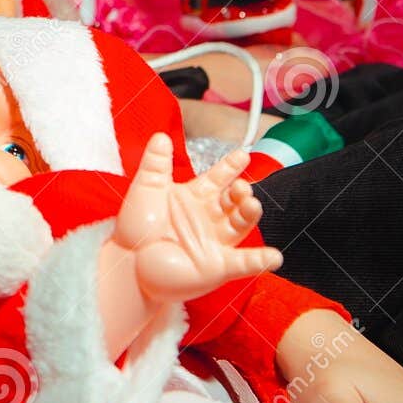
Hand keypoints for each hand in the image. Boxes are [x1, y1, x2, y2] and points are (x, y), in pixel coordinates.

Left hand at [114, 134, 282, 303]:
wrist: (129, 261)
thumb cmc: (137, 227)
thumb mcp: (147, 189)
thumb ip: (156, 163)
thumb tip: (161, 136)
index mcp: (195, 197)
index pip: (218, 178)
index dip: (230, 166)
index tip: (242, 154)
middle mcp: (209, 218)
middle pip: (232, 201)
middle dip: (239, 192)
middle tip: (239, 186)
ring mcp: (215, 242)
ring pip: (239, 225)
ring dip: (248, 215)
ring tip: (251, 204)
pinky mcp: (217, 266)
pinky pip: (242, 263)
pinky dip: (258, 261)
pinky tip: (274, 257)